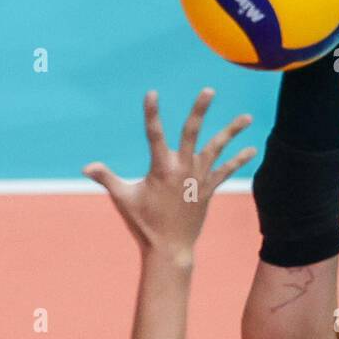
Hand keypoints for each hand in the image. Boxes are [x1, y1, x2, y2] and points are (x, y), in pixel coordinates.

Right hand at [83, 88, 254, 258]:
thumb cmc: (144, 224)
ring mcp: (199, 179)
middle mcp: (183, 170)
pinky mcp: (209, 190)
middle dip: (200, 110)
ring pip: (217, 148)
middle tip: (209, 90)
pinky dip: (239, 160)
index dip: (152, 113)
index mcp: (161, 169)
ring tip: (247, 117)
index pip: (155, 134)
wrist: (170, 249)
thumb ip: (106, 178)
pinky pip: (226, 171)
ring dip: (232, 131)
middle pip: (192, 133)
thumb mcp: (123, 199)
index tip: (152, 93)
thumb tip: (86, 167)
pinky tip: (252, 149)